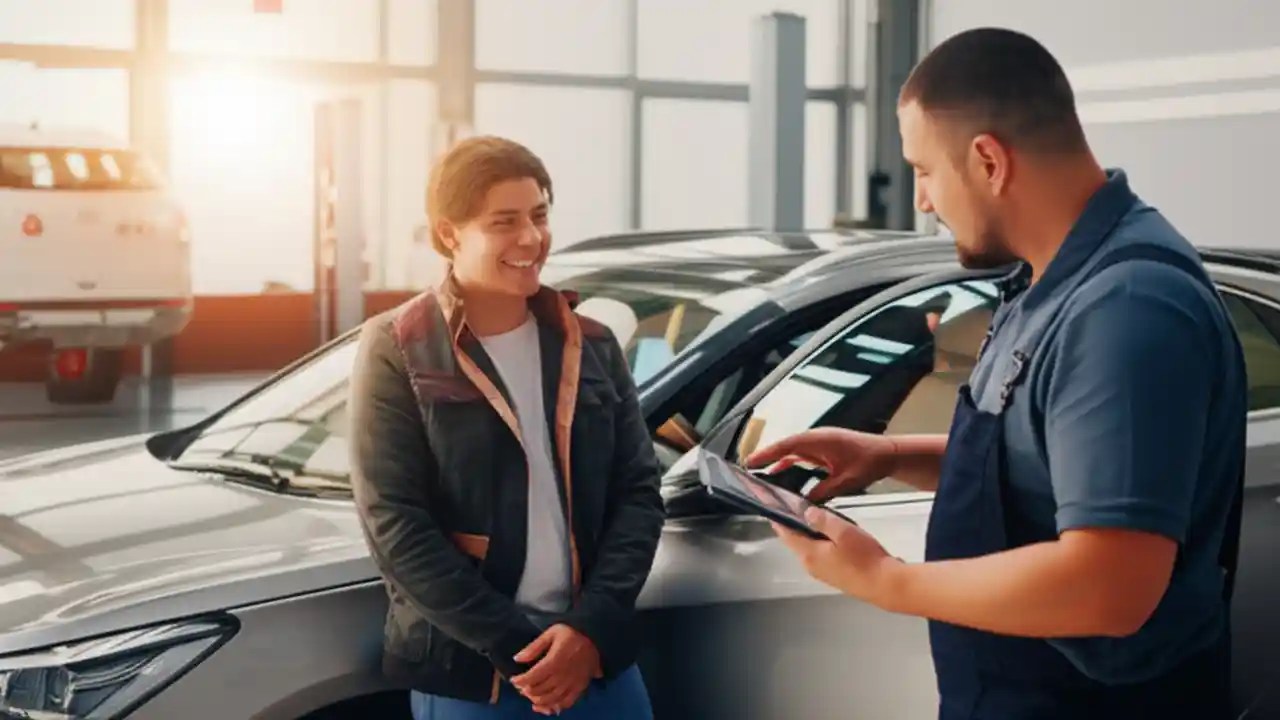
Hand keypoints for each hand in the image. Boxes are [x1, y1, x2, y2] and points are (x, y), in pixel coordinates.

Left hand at [511, 624, 601, 714]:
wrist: (595, 636)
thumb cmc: (571, 632)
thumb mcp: (551, 633)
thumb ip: (534, 648)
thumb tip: (517, 659)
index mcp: (554, 661)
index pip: (532, 677)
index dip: (520, 681)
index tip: (513, 679)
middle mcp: (563, 675)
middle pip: (540, 689)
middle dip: (526, 690)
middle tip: (521, 687)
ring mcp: (572, 683)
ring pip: (551, 698)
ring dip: (538, 700)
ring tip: (531, 696)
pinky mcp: (581, 687)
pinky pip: (567, 702)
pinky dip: (556, 706)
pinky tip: (548, 705)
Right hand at [745, 427, 897, 502]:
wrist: (888, 453)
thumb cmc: (869, 462)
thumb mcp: (845, 481)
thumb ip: (823, 491)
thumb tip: (805, 502)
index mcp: (819, 441)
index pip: (786, 446)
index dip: (767, 454)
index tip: (751, 461)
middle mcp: (816, 439)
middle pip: (785, 447)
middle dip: (767, 457)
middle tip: (749, 469)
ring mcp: (820, 443)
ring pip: (792, 451)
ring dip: (778, 460)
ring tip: (762, 473)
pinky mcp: (825, 448)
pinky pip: (802, 454)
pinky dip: (791, 462)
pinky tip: (783, 473)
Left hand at [772, 506, 902, 605]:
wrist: (887, 586)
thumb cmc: (865, 558)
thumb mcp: (843, 531)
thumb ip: (822, 520)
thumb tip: (807, 512)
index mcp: (808, 554)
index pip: (785, 534)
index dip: (779, 519)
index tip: (773, 506)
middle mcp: (811, 566)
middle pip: (797, 541)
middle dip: (796, 525)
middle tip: (798, 506)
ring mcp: (824, 573)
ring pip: (811, 549)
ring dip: (811, 534)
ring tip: (818, 517)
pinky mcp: (837, 577)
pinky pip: (823, 556)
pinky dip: (823, 543)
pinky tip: (835, 536)